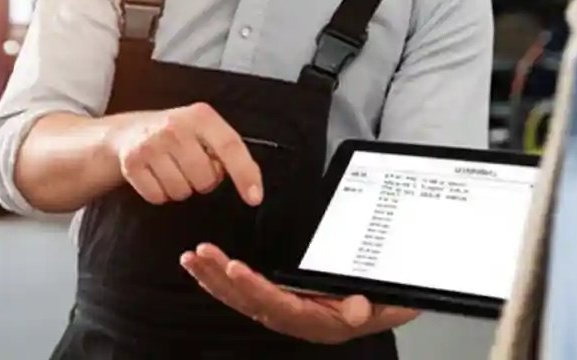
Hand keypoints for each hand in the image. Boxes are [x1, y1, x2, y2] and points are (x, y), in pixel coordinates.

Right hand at [103, 103, 262, 205]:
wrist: (128, 132)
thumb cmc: (178, 135)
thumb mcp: (204, 130)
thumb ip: (227, 150)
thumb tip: (250, 186)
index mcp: (201, 116)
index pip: (230, 146)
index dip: (245, 173)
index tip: (254, 197)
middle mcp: (175, 127)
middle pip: (205, 178)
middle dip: (204, 181)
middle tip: (192, 166)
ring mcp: (150, 145)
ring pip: (181, 192)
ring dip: (181, 188)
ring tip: (173, 169)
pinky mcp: (131, 164)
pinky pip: (158, 197)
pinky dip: (160, 193)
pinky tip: (157, 176)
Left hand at [182, 244, 419, 344]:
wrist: (381, 309)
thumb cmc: (380, 305)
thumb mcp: (385, 306)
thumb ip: (372, 308)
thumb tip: (358, 307)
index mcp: (316, 322)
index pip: (279, 306)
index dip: (254, 288)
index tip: (234, 268)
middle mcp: (293, 319)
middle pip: (250, 301)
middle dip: (221, 278)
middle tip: (200, 255)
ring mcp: (281, 311)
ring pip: (240, 297)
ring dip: (213, 277)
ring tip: (192, 257)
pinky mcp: (274, 300)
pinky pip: (242, 294)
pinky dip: (218, 280)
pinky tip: (201, 267)